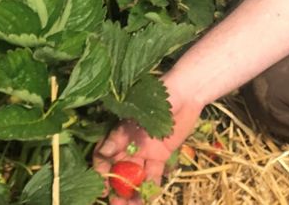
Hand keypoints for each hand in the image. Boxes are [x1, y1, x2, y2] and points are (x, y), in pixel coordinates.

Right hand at [92, 81, 202, 203]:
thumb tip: (104, 151)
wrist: (187, 93)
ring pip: (134, 177)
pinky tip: (149, 200)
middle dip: (115, 189)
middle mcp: (129, 145)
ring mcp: (144, 152)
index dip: (101, 172)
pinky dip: (151, 188)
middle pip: (118, 171)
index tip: (102, 187)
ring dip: (132, 193)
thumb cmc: (159, 97)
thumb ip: (122, 133)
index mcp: (119, 134)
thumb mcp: (139, 114)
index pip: (103, 156)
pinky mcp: (161, 156)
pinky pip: (153, 176)